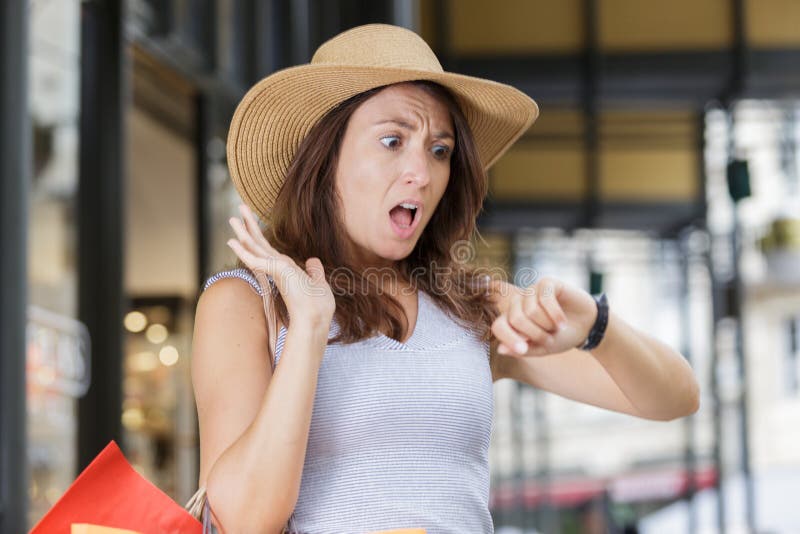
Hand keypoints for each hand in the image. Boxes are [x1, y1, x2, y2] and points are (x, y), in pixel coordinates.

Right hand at [226, 203, 335, 324]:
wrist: (316, 319)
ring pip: (255, 248)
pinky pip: (256, 260)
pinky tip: (232, 242)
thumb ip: (314, 271)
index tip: (251, 223)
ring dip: (243, 232)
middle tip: (239, 209)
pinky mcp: (275, 273)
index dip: (258, 235)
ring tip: (231, 218)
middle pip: (258, 243)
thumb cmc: (317, 306)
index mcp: (285, 269)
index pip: (268, 248)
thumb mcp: (318, 282)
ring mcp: (275, 271)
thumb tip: (313, 260)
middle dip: (249, 226)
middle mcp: (277, 269)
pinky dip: (244, 251)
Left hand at [491, 276, 597, 356]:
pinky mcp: (547, 283)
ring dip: (547, 325)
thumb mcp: (541, 349)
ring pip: (530, 310)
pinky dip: (555, 315)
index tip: (524, 349)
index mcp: (511, 319)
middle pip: (515, 319)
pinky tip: (563, 323)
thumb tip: (500, 350)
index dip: (509, 338)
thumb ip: (521, 350)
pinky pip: (545, 299)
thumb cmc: (560, 337)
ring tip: (557, 328)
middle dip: (535, 334)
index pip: (498, 326)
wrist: (586, 326)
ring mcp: (531, 291)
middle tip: (550, 339)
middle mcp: (518, 302)